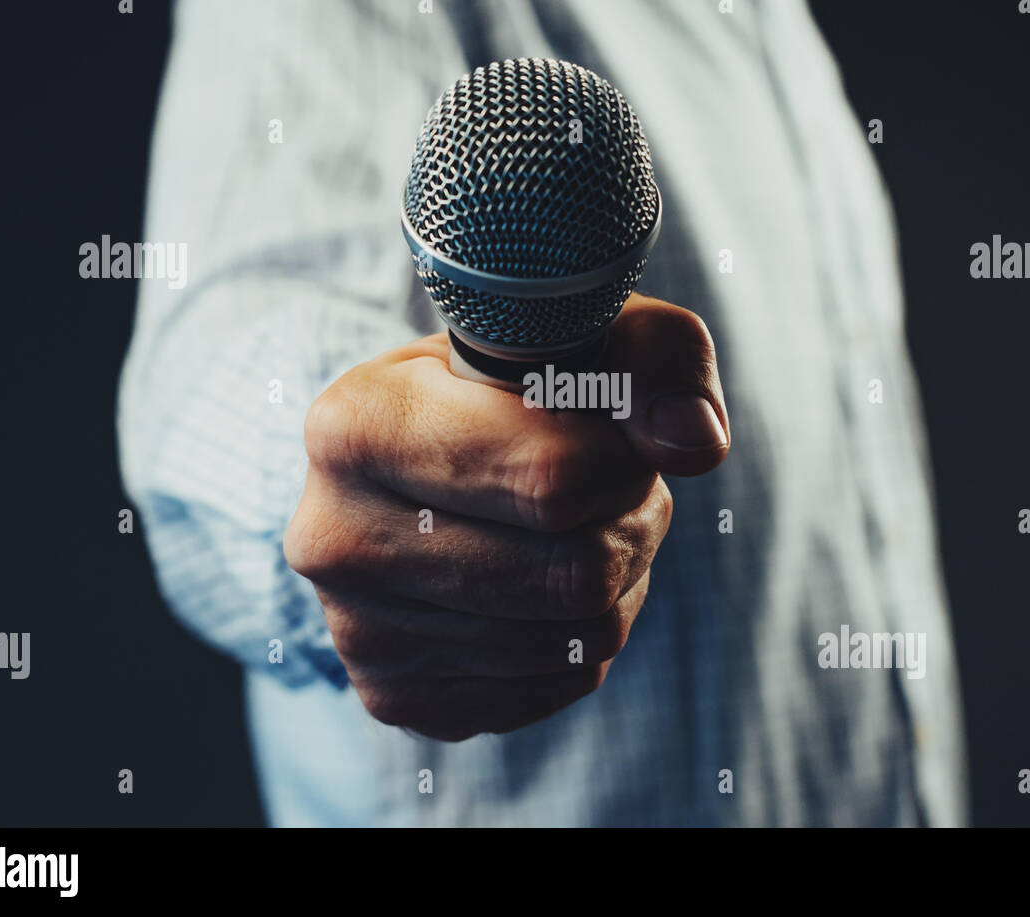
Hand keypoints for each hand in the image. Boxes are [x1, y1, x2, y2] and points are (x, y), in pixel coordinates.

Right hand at [284, 294, 729, 740]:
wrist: (416, 464)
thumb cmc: (503, 389)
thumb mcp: (572, 333)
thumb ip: (656, 358)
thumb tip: (696, 441)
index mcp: (356, 427)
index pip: (553, 477)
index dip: (623, 460)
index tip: (618, 430)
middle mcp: (334, 538)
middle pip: (574, 571)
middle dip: (628, 523)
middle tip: (614, 485)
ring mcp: (361, 633)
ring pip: (580, 635)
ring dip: (617, 577)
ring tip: (582, 523)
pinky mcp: (399, 695)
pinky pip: (561, 683)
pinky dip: (584, 632)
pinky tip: (547, 580)